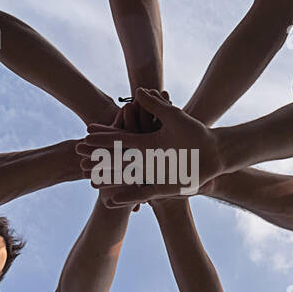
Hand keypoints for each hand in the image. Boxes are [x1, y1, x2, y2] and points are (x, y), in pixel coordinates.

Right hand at [77, 89, 222, 206]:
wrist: (214, 153)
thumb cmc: (196, 133)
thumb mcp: (175, 117)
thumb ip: (157, 105)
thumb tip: (139, 91)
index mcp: (148, 141)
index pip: (121, 138)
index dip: (104, 136)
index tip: (86, 133)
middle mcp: (147, 158)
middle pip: (117, 157)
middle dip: (98, 156)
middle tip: (78, 155)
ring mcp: (153, 173)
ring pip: (125, 176)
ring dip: (108, 178)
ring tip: (90, 181)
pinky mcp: (162, 187)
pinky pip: (141, 193)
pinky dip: (127, 196)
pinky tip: (112, 200)